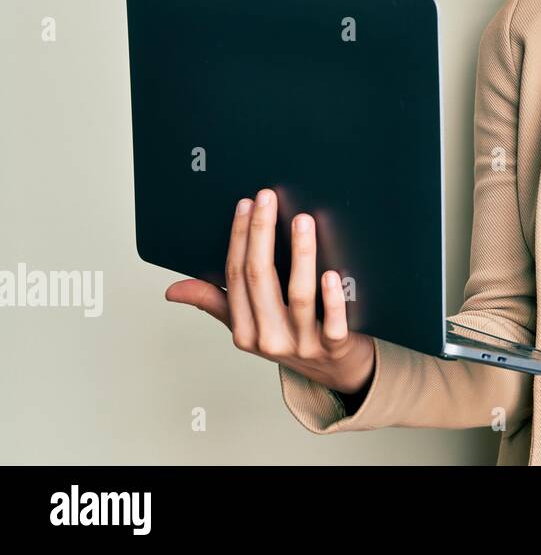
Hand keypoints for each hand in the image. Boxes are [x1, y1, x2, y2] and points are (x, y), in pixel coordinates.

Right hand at [165, 188, 375, 395]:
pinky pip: (333, 323)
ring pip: (298, 296)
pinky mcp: (335, 347)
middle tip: (268, 198)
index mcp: (244, 331)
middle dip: (262, 234)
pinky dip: (331, 299)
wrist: (337, 373)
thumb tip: (172, 290)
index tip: (246, 204)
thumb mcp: (249, 325)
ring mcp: (302, 344)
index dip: (240, 238)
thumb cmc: (291, 339)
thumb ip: (216, 302)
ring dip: (300, 255)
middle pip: (261, 279)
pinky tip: (332, 272)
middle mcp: (269, 338)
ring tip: (303, 220)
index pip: (236, 276)